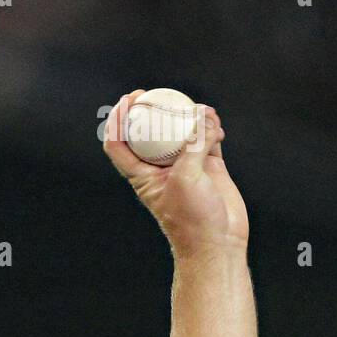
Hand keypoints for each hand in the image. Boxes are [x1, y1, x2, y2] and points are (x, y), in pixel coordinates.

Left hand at [103, 89, 248, 256]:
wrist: (218, 243)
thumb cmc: (192, 220)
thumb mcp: (186, 178)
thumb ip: (192, 145)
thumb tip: (202, 115)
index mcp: (142, 175)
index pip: (118, 144)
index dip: (118, 119)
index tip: (130, 99)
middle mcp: (161, 168)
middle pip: (151, 130)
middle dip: (155, 108)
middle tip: (164, 93)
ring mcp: (185, 165)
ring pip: (182, 130)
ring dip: (191, 116)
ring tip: (205, 114)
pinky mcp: (208, 165)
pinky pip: (207, 137)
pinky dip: (212, 126)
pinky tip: (218, 125)